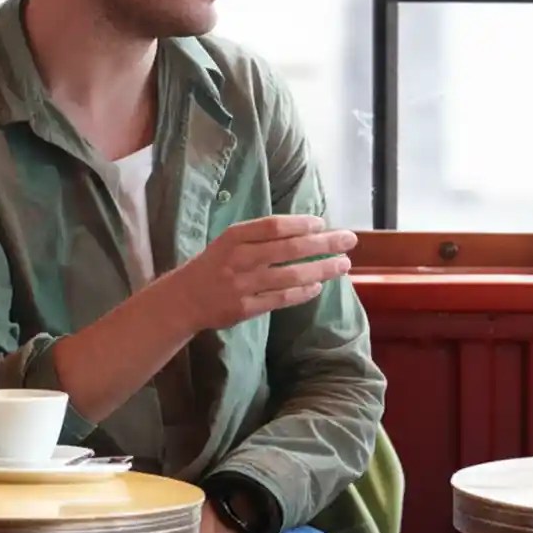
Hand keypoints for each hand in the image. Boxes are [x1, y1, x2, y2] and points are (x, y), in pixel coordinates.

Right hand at [174, 214, 357, 329]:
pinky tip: (318, 286)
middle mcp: (238, 259)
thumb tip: (309, 229)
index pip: (272, 226)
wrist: (184, 299)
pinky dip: (302, 292)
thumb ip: (262, 236)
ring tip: (343, 265)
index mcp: (234, 237)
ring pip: (289, 276)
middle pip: (288, 249)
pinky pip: (280, 299)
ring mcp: (242, 285)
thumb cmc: (216, 264)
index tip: (322, 223)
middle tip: (349, 240)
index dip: (300, 224)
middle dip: (323, 243)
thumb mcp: (231, 242)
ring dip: (321, 269)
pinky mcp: (245, 309)